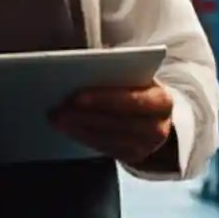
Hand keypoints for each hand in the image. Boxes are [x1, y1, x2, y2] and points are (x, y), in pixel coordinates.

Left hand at [50, 80, 175, 168]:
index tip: (76, 96)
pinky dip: (83, 138)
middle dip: (84, 116)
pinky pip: (105, 149)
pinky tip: (67, 129)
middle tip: (57, 110)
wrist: (158, 115)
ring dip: (78, 129)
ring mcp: (147, 146)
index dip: (103, 98)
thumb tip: (90, 60)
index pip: (132, 100)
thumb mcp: (137, 75)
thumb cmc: (140, 87)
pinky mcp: (134, 157)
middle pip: (117, 122)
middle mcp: (158, 127)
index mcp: (162, 100)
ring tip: (56, 119)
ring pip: (108, 138)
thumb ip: (119, 69)